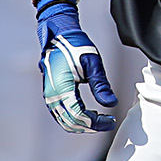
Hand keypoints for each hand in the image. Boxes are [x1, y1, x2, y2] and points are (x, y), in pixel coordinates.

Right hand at [37, 5, 116, 134]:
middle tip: (108, 121)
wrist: (59, 35)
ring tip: (100, 118)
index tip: (111, 120)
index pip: (79, 116)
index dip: (96, 122)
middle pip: (70, 122)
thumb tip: (111, 103)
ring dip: (82, 124)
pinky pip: (60, 114)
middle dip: (91, 126)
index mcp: (61, 88)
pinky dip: (74, 119)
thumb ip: (101, 85)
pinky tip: (89, 114)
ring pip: (64, 121)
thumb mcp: (93, 64)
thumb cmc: (75, 46)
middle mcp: (52, 95)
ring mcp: (49, 95)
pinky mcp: (51, 94)